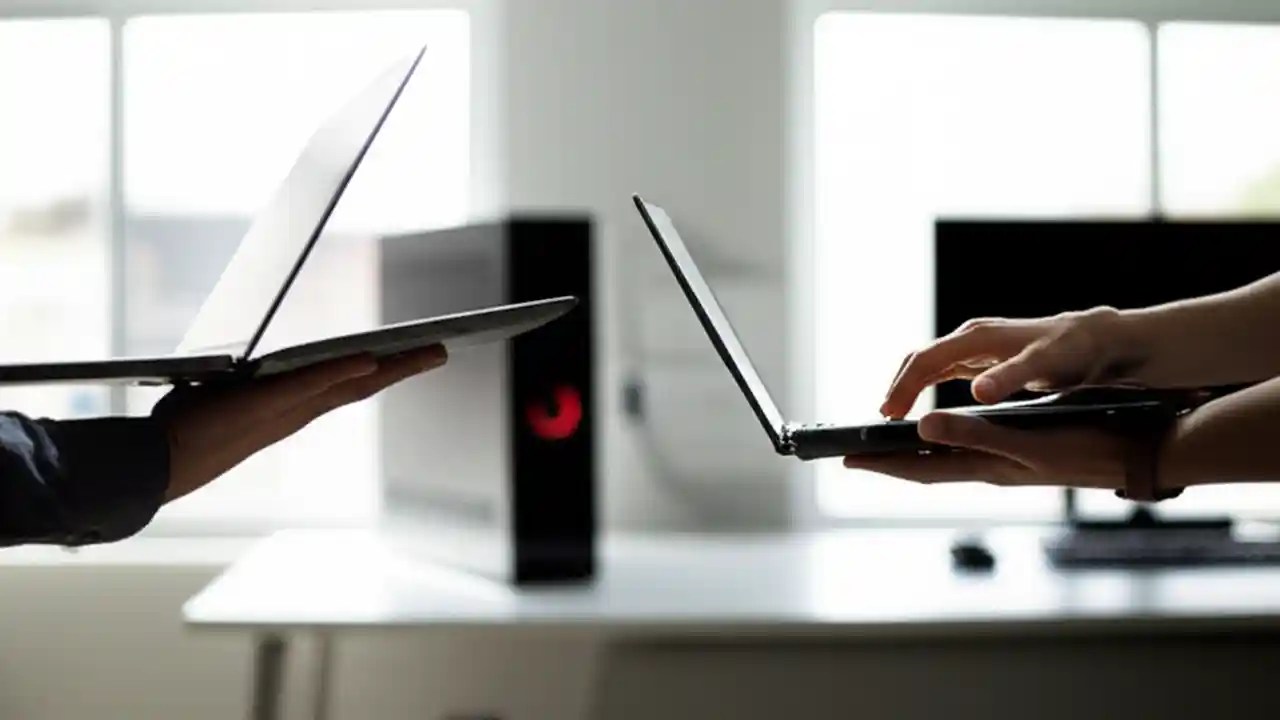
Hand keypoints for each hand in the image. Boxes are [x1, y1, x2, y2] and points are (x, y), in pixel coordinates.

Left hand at [152, 345, 447, 501]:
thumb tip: (235, 366)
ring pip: (352, 383)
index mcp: (294, 404)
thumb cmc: (187, 428)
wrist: (161, 460)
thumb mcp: (224, 392)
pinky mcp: (271, 401)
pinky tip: (370, 358)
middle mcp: (301, 408)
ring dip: (393, 366)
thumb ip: (239, 379)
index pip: (349, 382)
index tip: (412, 355)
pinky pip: (314, 382)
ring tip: (429, 351)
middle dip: (407, 366)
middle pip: (365, 383)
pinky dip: (344, 369)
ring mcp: (290, 407)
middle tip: (443, 350)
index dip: (384, 368)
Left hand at [843, 411, 1129, 489]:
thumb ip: (975, 435)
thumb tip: (923, 428)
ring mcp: (1006, 464)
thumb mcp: (1028, 442)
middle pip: (926, 468)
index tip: (846, 457)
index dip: (882, 463)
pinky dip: (947, 443)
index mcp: (987, 468)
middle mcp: (990, 469)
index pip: (920, 469)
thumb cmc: (1088, 448)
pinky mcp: (1022, 454)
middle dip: (888, 461)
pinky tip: (944, 435)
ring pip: (946, 460)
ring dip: (914, 454)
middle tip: (852, 452)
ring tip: (886, 445)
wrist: (1139, 455)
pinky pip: (970, 451)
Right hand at [880, 306, 1143, 419]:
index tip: (890, 415)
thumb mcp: (1043, 367)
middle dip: (899, 387)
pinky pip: (941, 366)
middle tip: (884, 419)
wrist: (1095, 338)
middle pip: (919, 358)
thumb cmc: (1071, 353)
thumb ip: (1009, 379)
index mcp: (977, 339)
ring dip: (908, 386)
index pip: (925, 361)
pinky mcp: (982, 354)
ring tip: (894, 414)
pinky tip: (921, 402)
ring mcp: (975, 344)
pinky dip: (924, 383)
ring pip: (928, 362)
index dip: (904, 388)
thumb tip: (977, 393)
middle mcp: (971, 337)